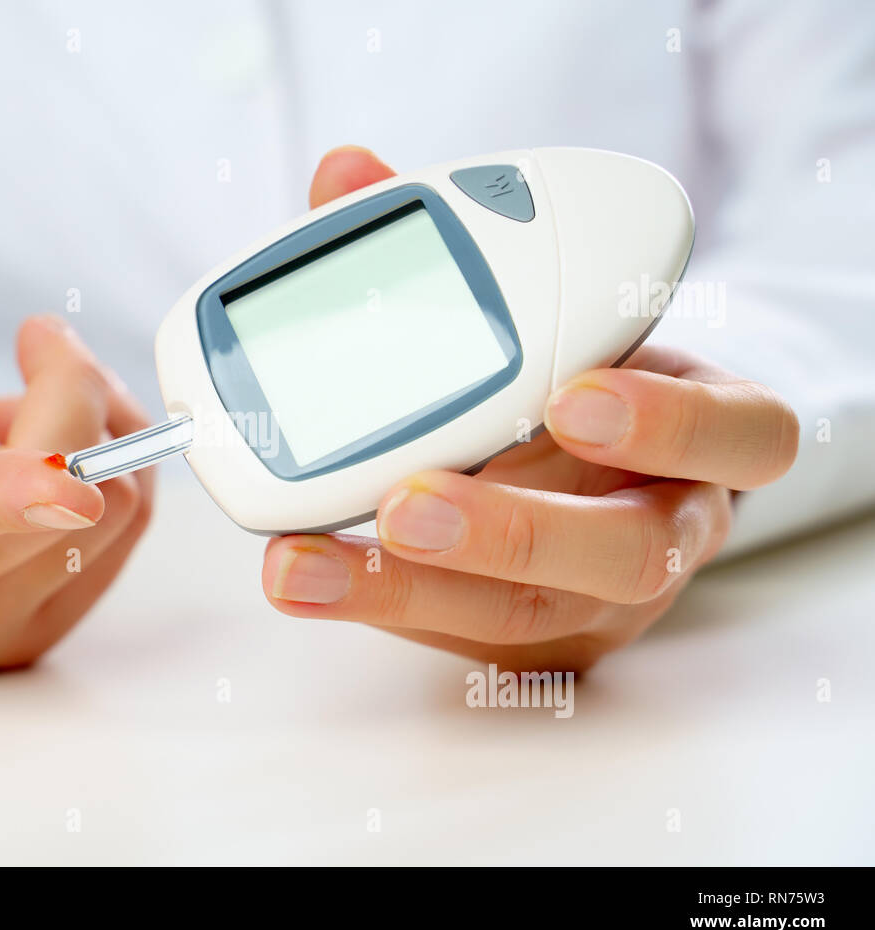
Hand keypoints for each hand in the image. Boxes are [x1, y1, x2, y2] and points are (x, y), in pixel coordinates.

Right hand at [0, 282, 151, 668]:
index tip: (71, 485)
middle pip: (48, 505)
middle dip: (72, 393)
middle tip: (42, 340)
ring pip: (111, 514)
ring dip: (105, 425)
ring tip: (44, 392)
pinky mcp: (34, 635)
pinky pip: (130, 535)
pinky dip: (119, 468)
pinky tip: (62, 448)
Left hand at [260, 147, 798, 671]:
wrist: (595, 481)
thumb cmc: (576, 380)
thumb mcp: (545, 313)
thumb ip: (451, 244)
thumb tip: (344, 174)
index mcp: (695, 437)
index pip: (740, 435)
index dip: (670, 423)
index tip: (575, 395)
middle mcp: (659, 525)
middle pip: (629, 555)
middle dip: (512, 531)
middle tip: (407, 504)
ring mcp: (593, 598)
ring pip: (524, 616)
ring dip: (406, 590)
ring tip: (303, 566)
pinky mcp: (524, 640)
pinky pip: (456, 637)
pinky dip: (373, 604)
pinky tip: (304, 572)